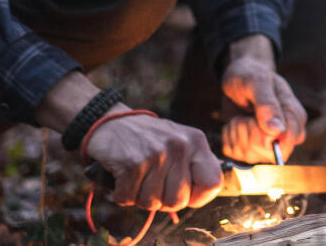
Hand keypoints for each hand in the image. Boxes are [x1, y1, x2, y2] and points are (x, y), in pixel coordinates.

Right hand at [85, 111, 223, 211]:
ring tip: (138, 176)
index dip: (199, 197)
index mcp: (196, 142)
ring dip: (140, 196)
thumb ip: (194, 164)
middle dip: (162, 200)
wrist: (113, 122)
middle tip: (152, 183)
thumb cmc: (149, 139)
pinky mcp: (133, 163)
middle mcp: (179, 146)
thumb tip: (208, 191)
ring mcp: (157, 154)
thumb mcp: (179, 142)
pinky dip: (122, 194)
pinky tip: (124, 177)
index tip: (185, 195)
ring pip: (152, 203)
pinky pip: (129, 198)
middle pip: (178, 201)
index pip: (212, 182)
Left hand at [218, 35, 306, 163]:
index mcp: (294, 117)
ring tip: (239, 117)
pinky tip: (233, 123)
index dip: (265, 136)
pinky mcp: (250, 147)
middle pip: (267, 154)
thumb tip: (278, 131)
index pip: (287, 144)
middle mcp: (284, 134)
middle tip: (244, 115)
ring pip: (250, 155)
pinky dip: (228, 137)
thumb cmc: (251, 75)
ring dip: (236, 134)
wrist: (238, 77)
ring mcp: (268, 142)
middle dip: (248, 133)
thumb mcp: (257, 83)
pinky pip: (235, 154)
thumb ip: (268, 105)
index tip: (253, 118)